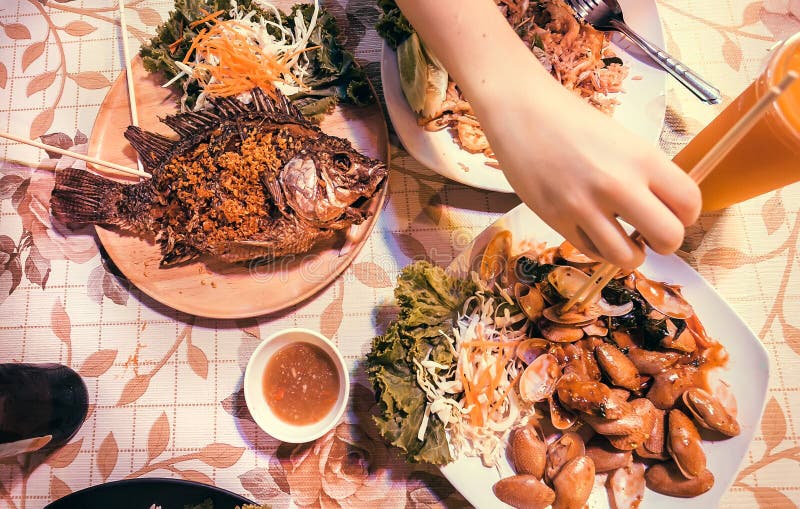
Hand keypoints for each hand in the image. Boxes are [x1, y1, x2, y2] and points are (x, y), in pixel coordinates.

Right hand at [474, 73, 700, 268]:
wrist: (521, 111)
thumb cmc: (571, 120)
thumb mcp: (621, 140)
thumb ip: (644, 173)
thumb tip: (662, 208)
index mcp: (641, 157)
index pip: (689, 204)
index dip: (686, 216)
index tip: (673, 215)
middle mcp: (617, 184)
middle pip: (669, 237)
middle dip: (665, 243)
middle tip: (651, 235)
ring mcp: (584, 206)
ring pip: (628, 258)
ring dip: (631, 254)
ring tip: (623, 241)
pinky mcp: (556, 220)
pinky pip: (591, 252)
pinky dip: (599, 249)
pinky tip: (595, 233)